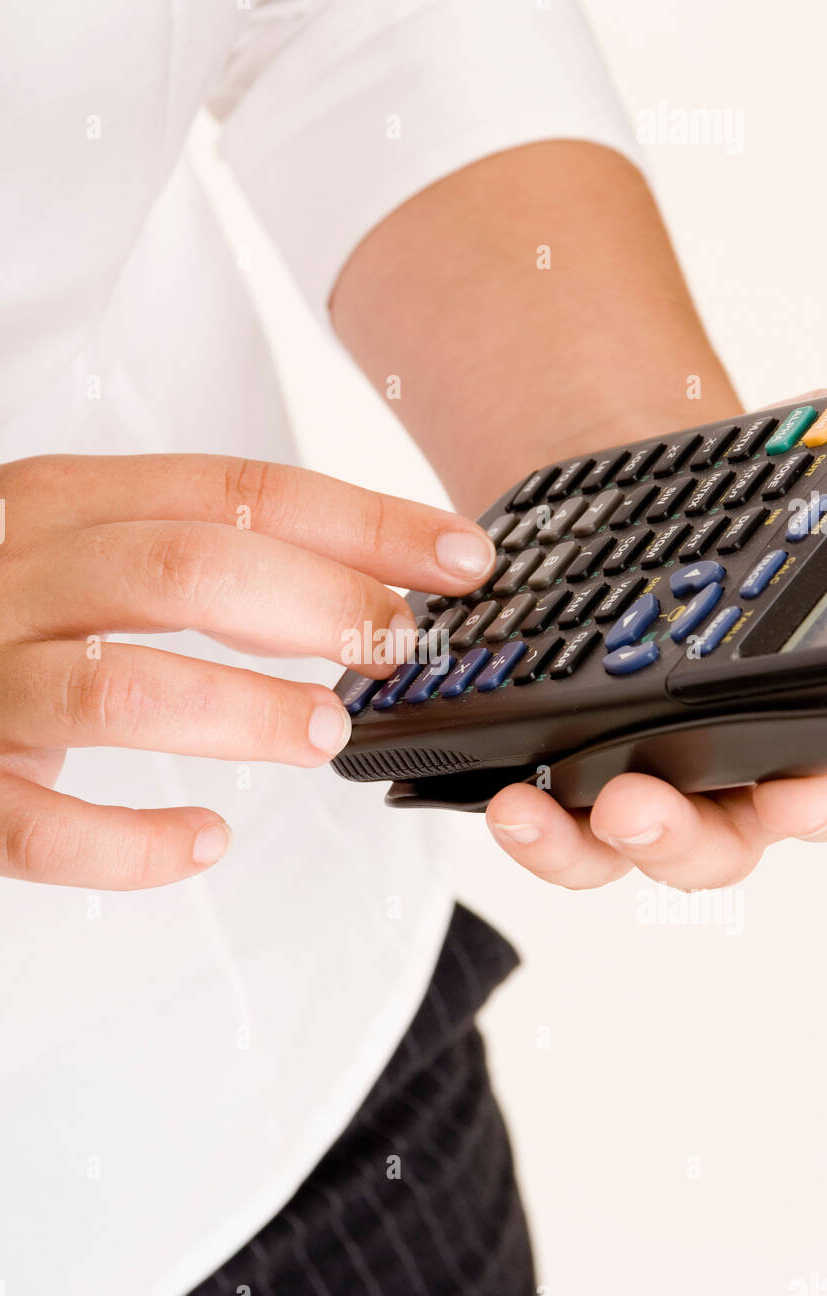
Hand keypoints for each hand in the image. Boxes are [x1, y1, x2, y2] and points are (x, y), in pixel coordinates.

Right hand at [0, 452, 493, 888]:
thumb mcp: (78, 539)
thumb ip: (196, 546)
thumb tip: (370, 583)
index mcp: (61, 502)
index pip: (239, 490)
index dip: (363, 523)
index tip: (463, 558)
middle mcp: (14, 576)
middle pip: (187, 567)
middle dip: (319, 605)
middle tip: (398, 651)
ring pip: (117, 685)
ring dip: (240, 710)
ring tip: (324, 733)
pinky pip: (36, 830)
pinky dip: (129, 844)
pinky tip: (203, 843)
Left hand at [486, 389, 826, 891]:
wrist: (615, 527)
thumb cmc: (698, 545)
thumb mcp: (750, 533)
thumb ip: (801, 538)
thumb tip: (822, 438)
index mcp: (782, 738)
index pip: (810, 788)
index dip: (811, 801)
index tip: (795, 796)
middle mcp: (721, 784)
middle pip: (714, 844)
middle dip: (676, 836)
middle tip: (632, 806)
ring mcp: (644, 792)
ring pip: (623, 851)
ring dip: (579, 845)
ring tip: (530, 812)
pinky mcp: (571, 788)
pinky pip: (559, 836)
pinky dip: (533, 830)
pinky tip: (507, 803)